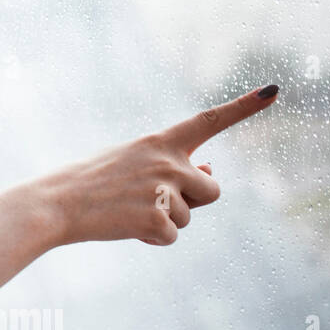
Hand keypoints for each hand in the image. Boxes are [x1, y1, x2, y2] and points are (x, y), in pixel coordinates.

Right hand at [45, 84, 278, 246]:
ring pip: (190, 217)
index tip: (274, 91)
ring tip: (127, 211)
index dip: (244, 107)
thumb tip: (211, 174)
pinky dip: (151, 239)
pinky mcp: (156, 220)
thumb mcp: (131, 161)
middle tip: (149, 200)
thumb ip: (172, 164)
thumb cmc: (91, 181)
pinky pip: (171, 237)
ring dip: (165, 221)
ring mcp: (163, 191)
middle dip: (191, 201)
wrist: (55, 203)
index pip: (209, 120)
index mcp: (159, 141)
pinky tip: (125, 227)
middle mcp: (167, 162)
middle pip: (211, 190)